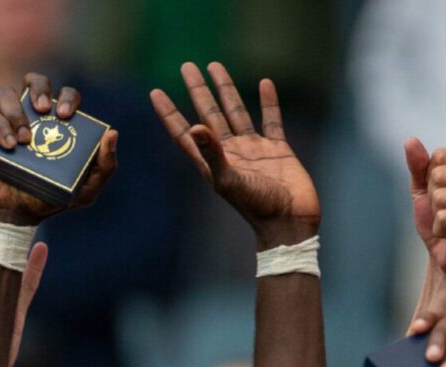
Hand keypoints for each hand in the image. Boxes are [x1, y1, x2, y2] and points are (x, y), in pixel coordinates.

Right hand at [0, 74, 117, 225]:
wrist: (13, 217)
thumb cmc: (49, 201)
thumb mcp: (86, 190)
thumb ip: (105, 166)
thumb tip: (111, 134)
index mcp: (55, 122)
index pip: (64, 95)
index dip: (67, 97)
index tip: (66, 116)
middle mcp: (30, 117)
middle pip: (34, 81)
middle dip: (39, 88)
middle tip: (44, 110)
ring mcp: (5, 124)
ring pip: (5, 94)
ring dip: (16, 111)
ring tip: (25, 139)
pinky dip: (1, 129)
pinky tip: (10, 147)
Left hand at [152, 64, 318, 243]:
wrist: (290, 221)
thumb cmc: (257, 206)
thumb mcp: (229, 179)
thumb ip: (212, 153)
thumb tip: (195, 126)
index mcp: (211, 161)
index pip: (183, 131)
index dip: (169, 112)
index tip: (155, 92)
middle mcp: (229, 152)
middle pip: (208, 114)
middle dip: (197, 91)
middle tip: (186, 66)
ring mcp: (253, 149)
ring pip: (236, 111)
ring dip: (226, 90)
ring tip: (215, 66)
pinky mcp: (277, 149)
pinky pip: (271, 119)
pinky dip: (268, 101)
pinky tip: (264, 83)